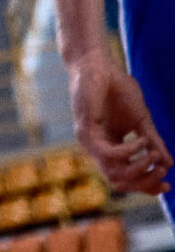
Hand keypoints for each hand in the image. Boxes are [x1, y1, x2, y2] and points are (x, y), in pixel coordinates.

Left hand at [70, 60, 170, 193]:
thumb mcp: (142, 120)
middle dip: (144, 182)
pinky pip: (108, 153)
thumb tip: (169, 164)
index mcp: (110, 147)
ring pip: (113, 173)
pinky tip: (141, 141)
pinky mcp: (85, 130)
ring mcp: (89, 141)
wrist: (99, 66)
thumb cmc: (118, 90)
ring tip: (154, 155)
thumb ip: (153, 141)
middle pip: (119, 182)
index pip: (126, 177)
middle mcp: (98, 148)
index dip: (146, 186)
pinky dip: (129, 151)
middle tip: (163, 173)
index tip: (167, 186)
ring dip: (139, 168)